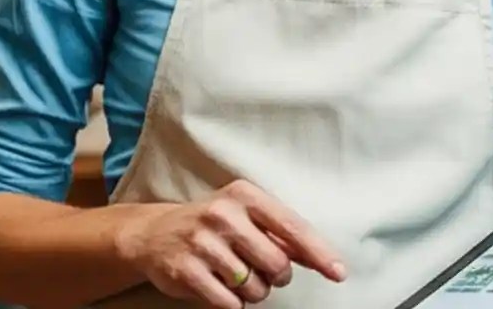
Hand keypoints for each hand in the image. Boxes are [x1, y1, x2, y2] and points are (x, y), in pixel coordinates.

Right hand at [114, 180, 346, 307]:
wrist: (154, 234)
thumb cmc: (214, 225)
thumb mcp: (247, 215)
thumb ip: (282, 234)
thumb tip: (324, 259)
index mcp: (245, 195)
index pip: (292, 227)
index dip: (319, 253)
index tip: (339, 273)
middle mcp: (223, 214)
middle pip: (277, 264)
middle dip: (277, 276)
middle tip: (262, 270)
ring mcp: (202, 243)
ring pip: (255, 288)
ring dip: (253, 291)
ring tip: (235, 275)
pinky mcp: (186, 271)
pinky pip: (230, 303)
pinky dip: (232, 303)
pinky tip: (219, 285)